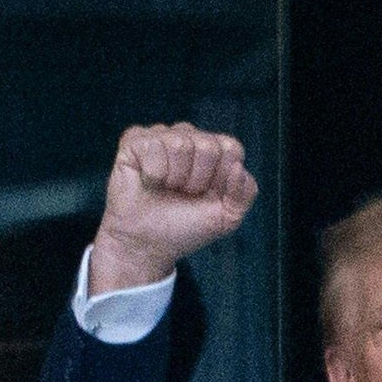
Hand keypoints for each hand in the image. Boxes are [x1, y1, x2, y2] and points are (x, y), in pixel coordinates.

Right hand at [88, 123, 258, 295]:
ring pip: (179, 143)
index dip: (221, 178)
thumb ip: (246, 193)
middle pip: (207, 146)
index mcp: (215, 152)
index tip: (207, 195)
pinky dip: (152, 173)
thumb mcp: (227, 217)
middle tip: (183, 194)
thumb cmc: (185, 227)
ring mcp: (162, 136)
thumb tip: (237, 166)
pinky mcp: (135, 140)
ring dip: (174, 177)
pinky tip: (148, 182)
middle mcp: (190, 138)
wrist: (147, 244)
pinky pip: (152, 146)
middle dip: (197, 180)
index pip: (231, 148)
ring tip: (165, 189)